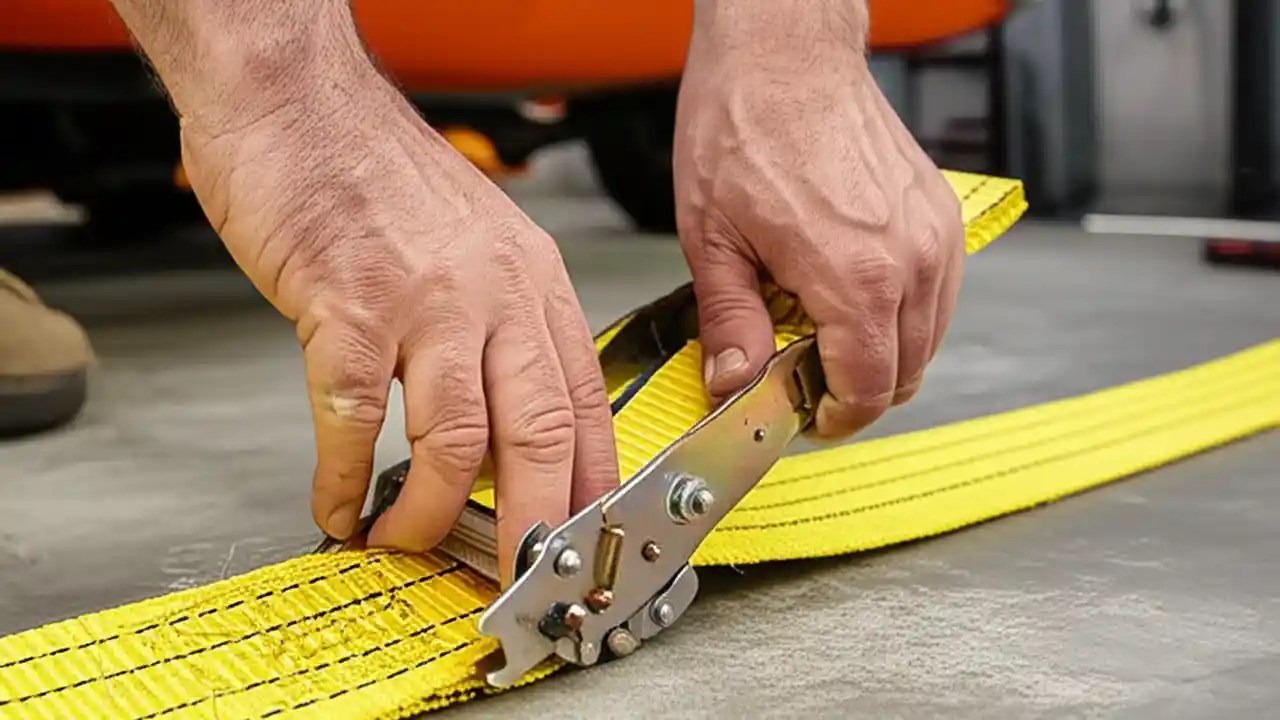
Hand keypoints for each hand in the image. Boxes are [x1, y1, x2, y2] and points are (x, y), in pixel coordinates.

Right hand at [179, 67, 616, 583]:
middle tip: (518, 574)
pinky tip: (336, 504)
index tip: (581, 535)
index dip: (587, 481)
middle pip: (541, 433)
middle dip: (532, 522)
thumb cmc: (379, 172)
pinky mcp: (347, 306)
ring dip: (430, 510)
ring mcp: (424, 301)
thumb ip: (499, 322)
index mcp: (532, 281)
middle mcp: (494, 292)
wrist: (299, 101)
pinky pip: (354, 418)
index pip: (586, 401)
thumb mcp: (478, 240)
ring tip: (404, 540)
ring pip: (456, 441)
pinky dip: (344, 478)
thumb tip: (502, 418)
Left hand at [673, 14, 964, 437]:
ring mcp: (934, 235)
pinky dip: (903, 313)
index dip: (836, 418)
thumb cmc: (745, 125)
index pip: (870, 390)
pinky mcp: (940, 214)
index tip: (808, 416)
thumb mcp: (712, 238)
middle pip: (908, 373)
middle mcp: (911, 260)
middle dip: (858, 392)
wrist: (785, 51)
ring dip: (883, 354)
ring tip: (824, 336)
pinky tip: (852, 295)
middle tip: (807, 382)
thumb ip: (730, 323)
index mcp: (857, 278)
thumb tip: (733, 382)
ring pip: (929, 337)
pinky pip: (937, 293)